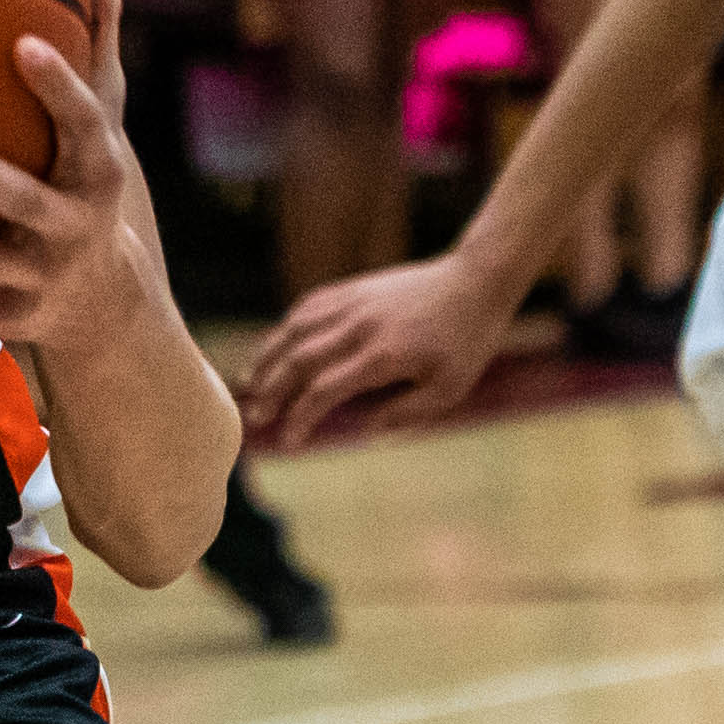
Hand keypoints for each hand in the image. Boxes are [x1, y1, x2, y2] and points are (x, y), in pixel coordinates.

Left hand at [0, 0, 155, 348]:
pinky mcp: (0, 313)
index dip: (58, 86)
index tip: (22, 43)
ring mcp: (34, 275)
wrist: (107, 302)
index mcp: (96, 167)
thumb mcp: (106, 114)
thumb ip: (96, 34)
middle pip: (27, 201)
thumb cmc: (89, 175)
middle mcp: (70, 224)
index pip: (84, 122)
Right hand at [243, 250, 519, 448]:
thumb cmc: (467, 341)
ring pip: (294, 330)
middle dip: (271, 391)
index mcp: (383, 356)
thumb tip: (366, 429)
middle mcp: (359, 327)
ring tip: (248, 382)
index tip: (290, 442)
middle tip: (255, 417)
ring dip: (267, 358)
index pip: (325, 390)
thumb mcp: (450, 388)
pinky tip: (276, 345)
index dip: (301, 418)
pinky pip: (307, 308)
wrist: (475, 281)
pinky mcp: (352, 289)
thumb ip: (407, 413)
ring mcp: (352, 304)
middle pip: (299, 361)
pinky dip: (285, 328)